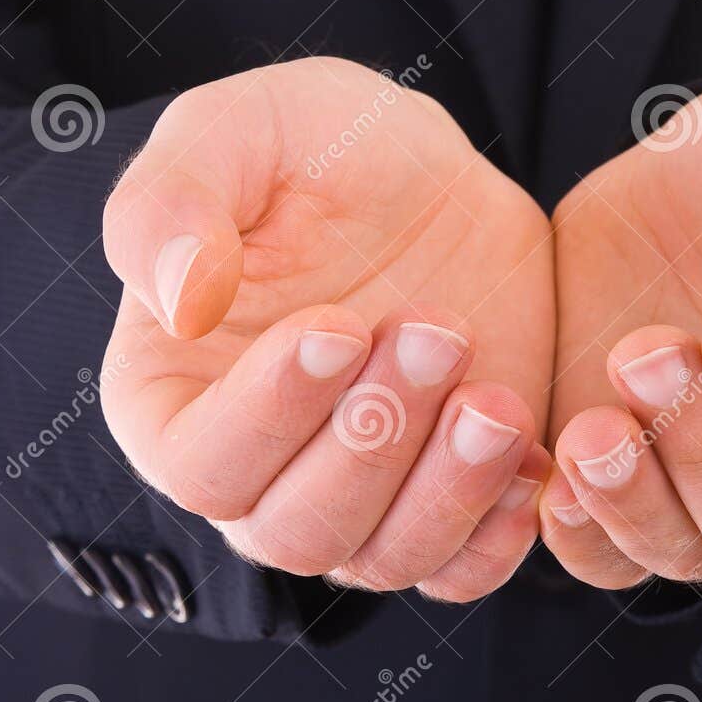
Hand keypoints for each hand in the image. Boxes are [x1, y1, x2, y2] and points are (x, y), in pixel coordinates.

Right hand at [100, 57, 554, 602]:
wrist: (427, 177)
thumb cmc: (313, 148)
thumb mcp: (236, 130)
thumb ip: (173, 202)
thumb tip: (177, 304)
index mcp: (172, 400)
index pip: (201, 464)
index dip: (268, 412)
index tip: (339, 324)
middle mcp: (254, 475)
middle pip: (296, 531)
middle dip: (374, 441)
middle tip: (437, 332)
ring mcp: (353, 500)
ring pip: (382, 558)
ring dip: (444, 490)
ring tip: (493, 398)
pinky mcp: (440, 500)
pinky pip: (458, 571)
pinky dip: (494, 539)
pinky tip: (529, 466)